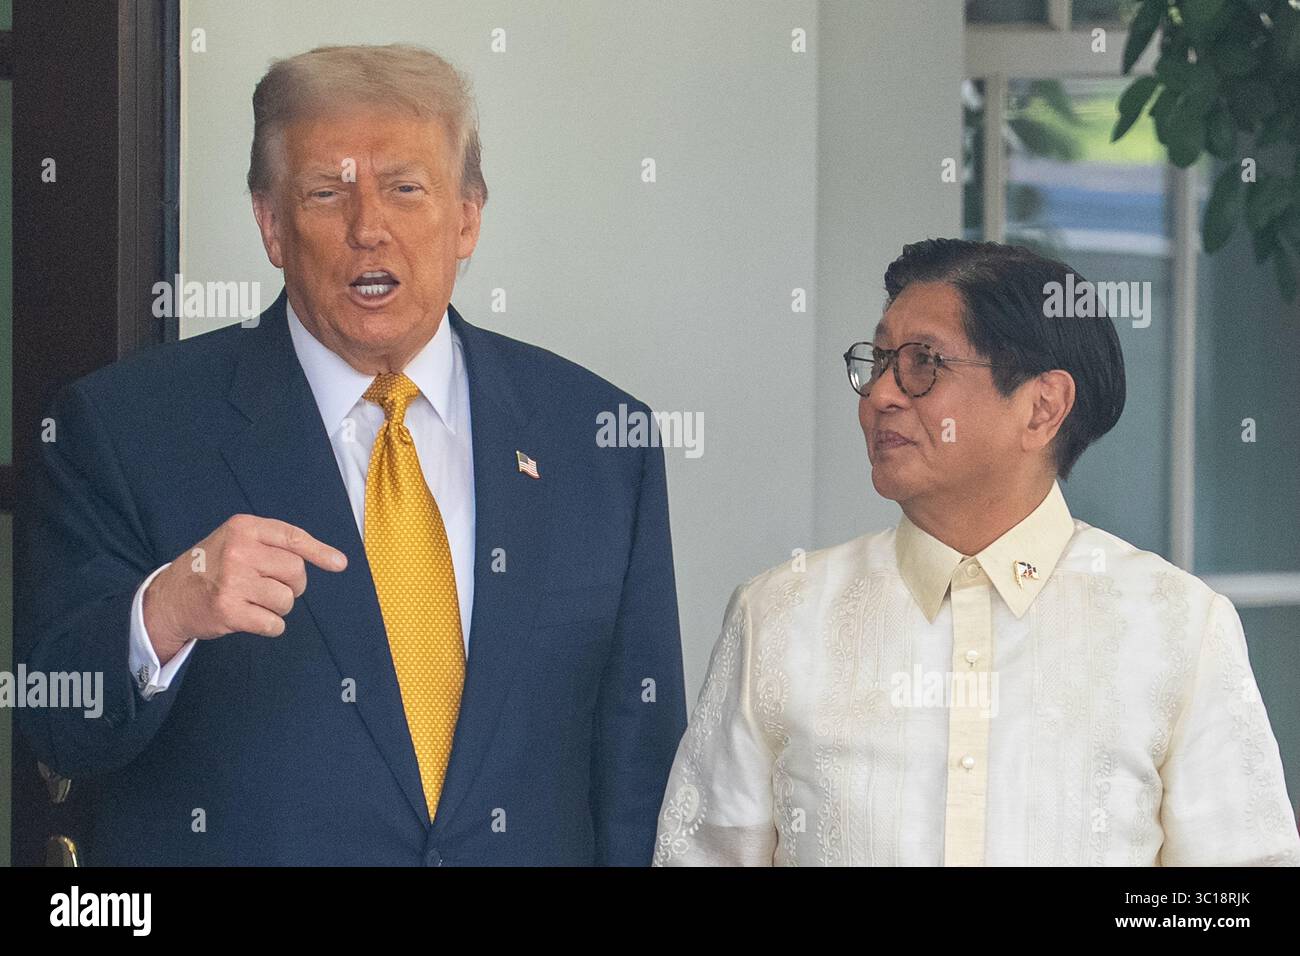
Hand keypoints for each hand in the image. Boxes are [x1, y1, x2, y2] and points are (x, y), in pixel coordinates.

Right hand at [142, 514, 346, 663]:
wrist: (170, 597)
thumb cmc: (213, 567)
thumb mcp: (237, 540)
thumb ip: (274, 544)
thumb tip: (333, 559)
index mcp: (244, 528)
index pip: (293, 538)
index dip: (320, 552)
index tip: (339, 564)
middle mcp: (239, 551)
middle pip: (295, 572)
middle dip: (294, 585)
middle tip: (274, 588)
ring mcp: (233, 581)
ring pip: (287, 600)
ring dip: (279, 607)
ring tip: (256, 602)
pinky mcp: (229, 611)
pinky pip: (274, 624)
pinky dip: (270, 626)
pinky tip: (252, 618)